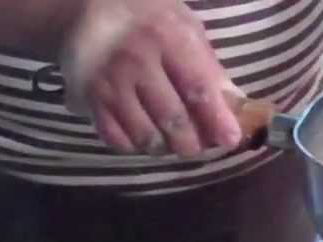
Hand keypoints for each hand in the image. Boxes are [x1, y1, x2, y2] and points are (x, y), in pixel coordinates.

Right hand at [59, 0, 243, 156]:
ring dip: (166, 147)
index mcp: (167, 38)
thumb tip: (236, 105)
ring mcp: (109, 82)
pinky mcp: (87, 99)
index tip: (230, 139)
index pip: (198, 89)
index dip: (217, 120)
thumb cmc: (148, 19)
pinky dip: (136, 145)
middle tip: (198, 144)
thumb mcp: (185, 28)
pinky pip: (117, 139)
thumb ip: (210, 67)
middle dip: (192, 142)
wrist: (86, 7)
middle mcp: (136, 61)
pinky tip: (144, 134)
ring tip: (172, 141)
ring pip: (146, 136)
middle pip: (173, 120)